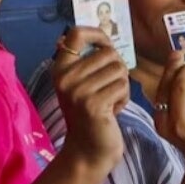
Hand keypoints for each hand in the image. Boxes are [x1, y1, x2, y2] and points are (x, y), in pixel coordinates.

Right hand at [53, 27, 128, 173]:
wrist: (88, 150)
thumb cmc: (91, 114)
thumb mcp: (83, 84)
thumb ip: (89, 61)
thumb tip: (103, 33)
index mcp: (60, 68)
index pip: (77, 33)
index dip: (98, 34)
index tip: (106, 46)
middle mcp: (65, 77)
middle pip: (108, 53)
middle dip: (118, 69)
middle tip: (110, 88)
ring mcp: (77, 91)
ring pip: (119, 69)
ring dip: (122, 86)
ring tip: (110, 101)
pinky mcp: (93, 104)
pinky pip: (123, 86)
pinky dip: (124, 98)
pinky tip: (113, 111)